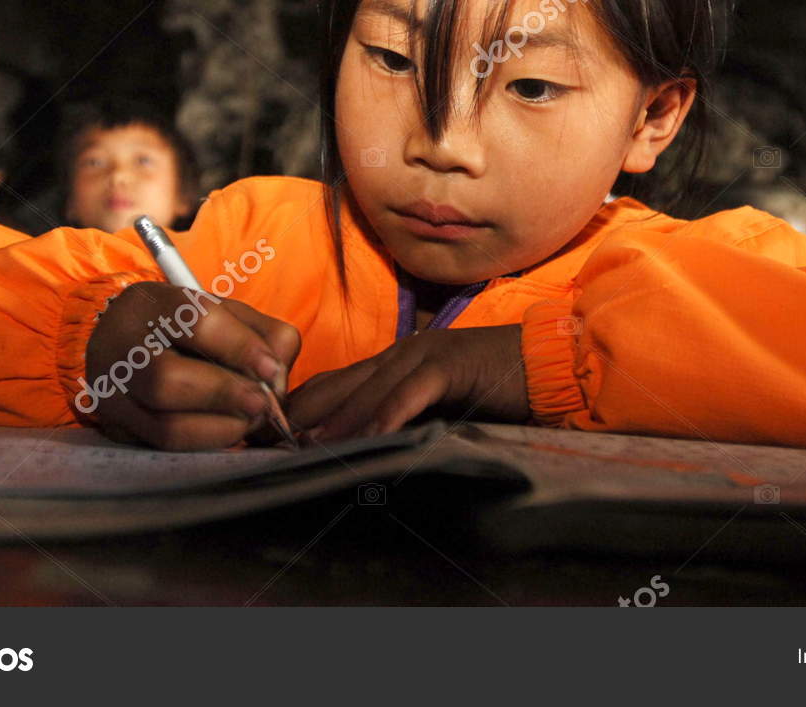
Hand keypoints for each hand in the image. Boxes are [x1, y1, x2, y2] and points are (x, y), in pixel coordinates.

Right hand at [82, 282, 299, 449]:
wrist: (124, 344)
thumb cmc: (184, 328)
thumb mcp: (222, 312)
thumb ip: (261, 334)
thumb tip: (277, 377)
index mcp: (150, 303)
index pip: (196, 322)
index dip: (241, 348)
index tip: (271, 368)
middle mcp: (119, 346)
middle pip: (168, 379)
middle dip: (227, 395)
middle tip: (262, 403)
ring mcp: (110, 392)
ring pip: (166, 424)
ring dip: (222, 427)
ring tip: (249, 419)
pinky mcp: (116, 427)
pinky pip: (165, 447)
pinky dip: (206, 442)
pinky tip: (227, 431)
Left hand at [286, 325, 528, 441]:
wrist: (545, 362)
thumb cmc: (495, 389)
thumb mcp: (437, 406)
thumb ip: (402, 420)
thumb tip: (359, 453)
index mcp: (393, 361)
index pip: (331, 384)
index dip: (296, 409)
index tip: (264, 437)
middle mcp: (400, 353)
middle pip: (336, 384)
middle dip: (298, 415)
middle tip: (261, 442)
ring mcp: (424, 355)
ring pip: (366, 390)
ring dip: (333, 421)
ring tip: (300, 448)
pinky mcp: (450, 366)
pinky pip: (410, 394)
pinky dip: (386, 417)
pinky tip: (366, 439)